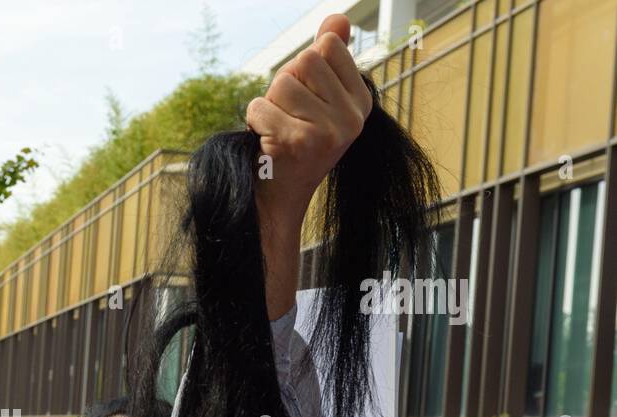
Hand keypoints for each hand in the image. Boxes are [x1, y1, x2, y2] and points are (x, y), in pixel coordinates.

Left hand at [246, 14, 371, 215]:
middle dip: (285, 85)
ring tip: (278, 131)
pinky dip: (254, 122)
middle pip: (303, 60)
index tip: (306, 101)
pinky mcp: (296, 143)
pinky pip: (259, 107)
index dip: (304, 68)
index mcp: (362, 102)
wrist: (280, 198)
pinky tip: (267, 143)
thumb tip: (338, 18)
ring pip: (281, 84)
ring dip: (269, 105)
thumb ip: (331, 58)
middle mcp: (351, 118)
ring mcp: (326, 132)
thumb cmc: (297, 144)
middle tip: (289, 117)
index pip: (326, 46)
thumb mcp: (321, 99)